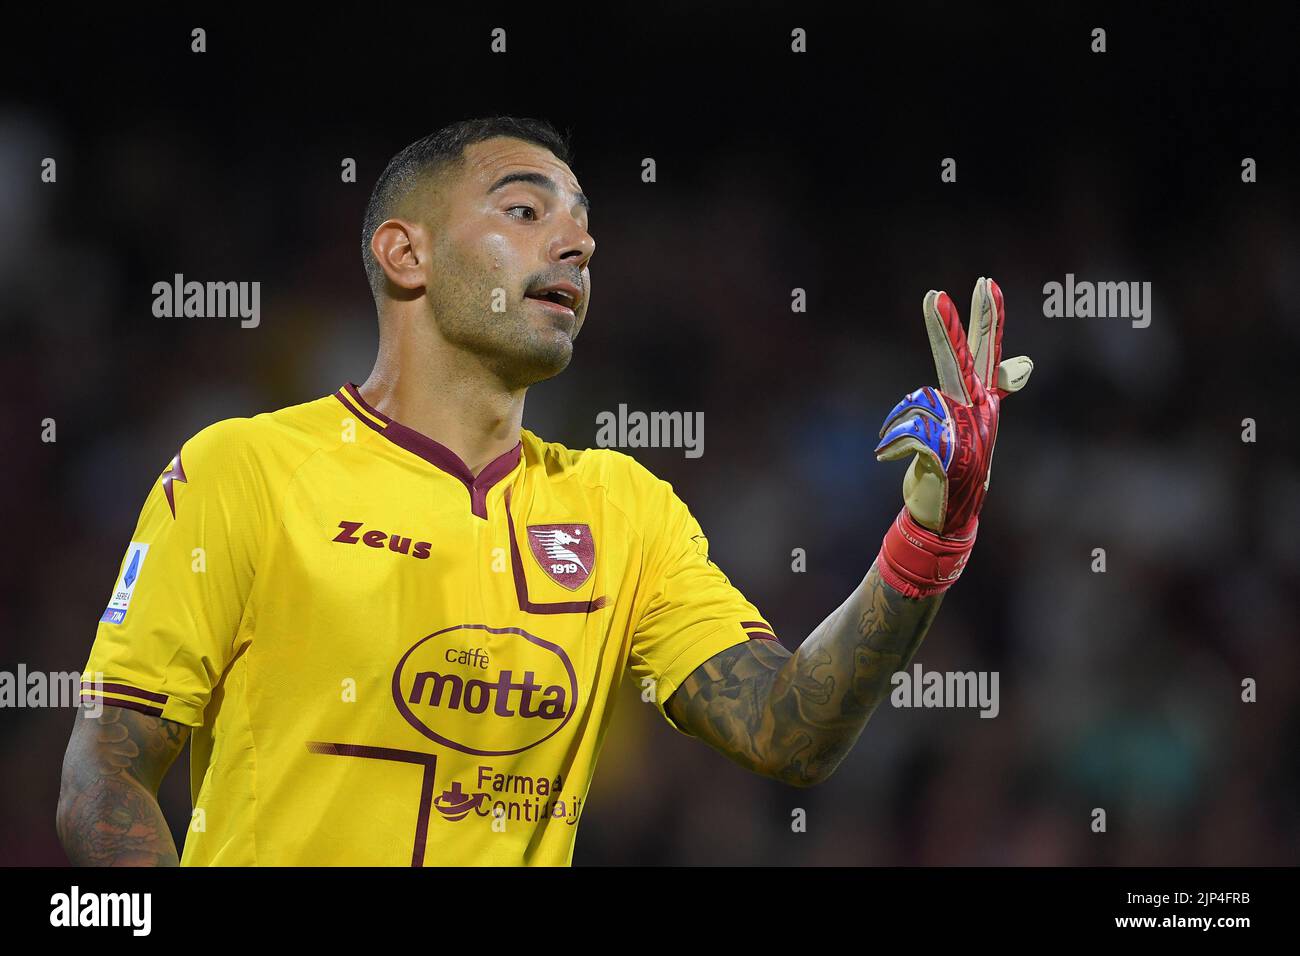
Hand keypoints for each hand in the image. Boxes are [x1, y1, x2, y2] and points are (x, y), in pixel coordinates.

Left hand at [874, 277, 1031, 535]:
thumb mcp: (968, 425)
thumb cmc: (954, 465)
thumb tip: (1024, 364)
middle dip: (947, 330)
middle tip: (934, 295)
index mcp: (980, 401)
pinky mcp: (949, 459)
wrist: (945, 515)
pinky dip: (892, 443)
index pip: (987, 351)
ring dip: (897, 424)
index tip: (986, 283)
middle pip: (961, 363)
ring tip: (895, 446)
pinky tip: (885, 456)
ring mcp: (966, 436)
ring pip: (919, 405)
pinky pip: (911, 436)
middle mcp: (977, 414)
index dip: (988, 319)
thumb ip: (988, 390)